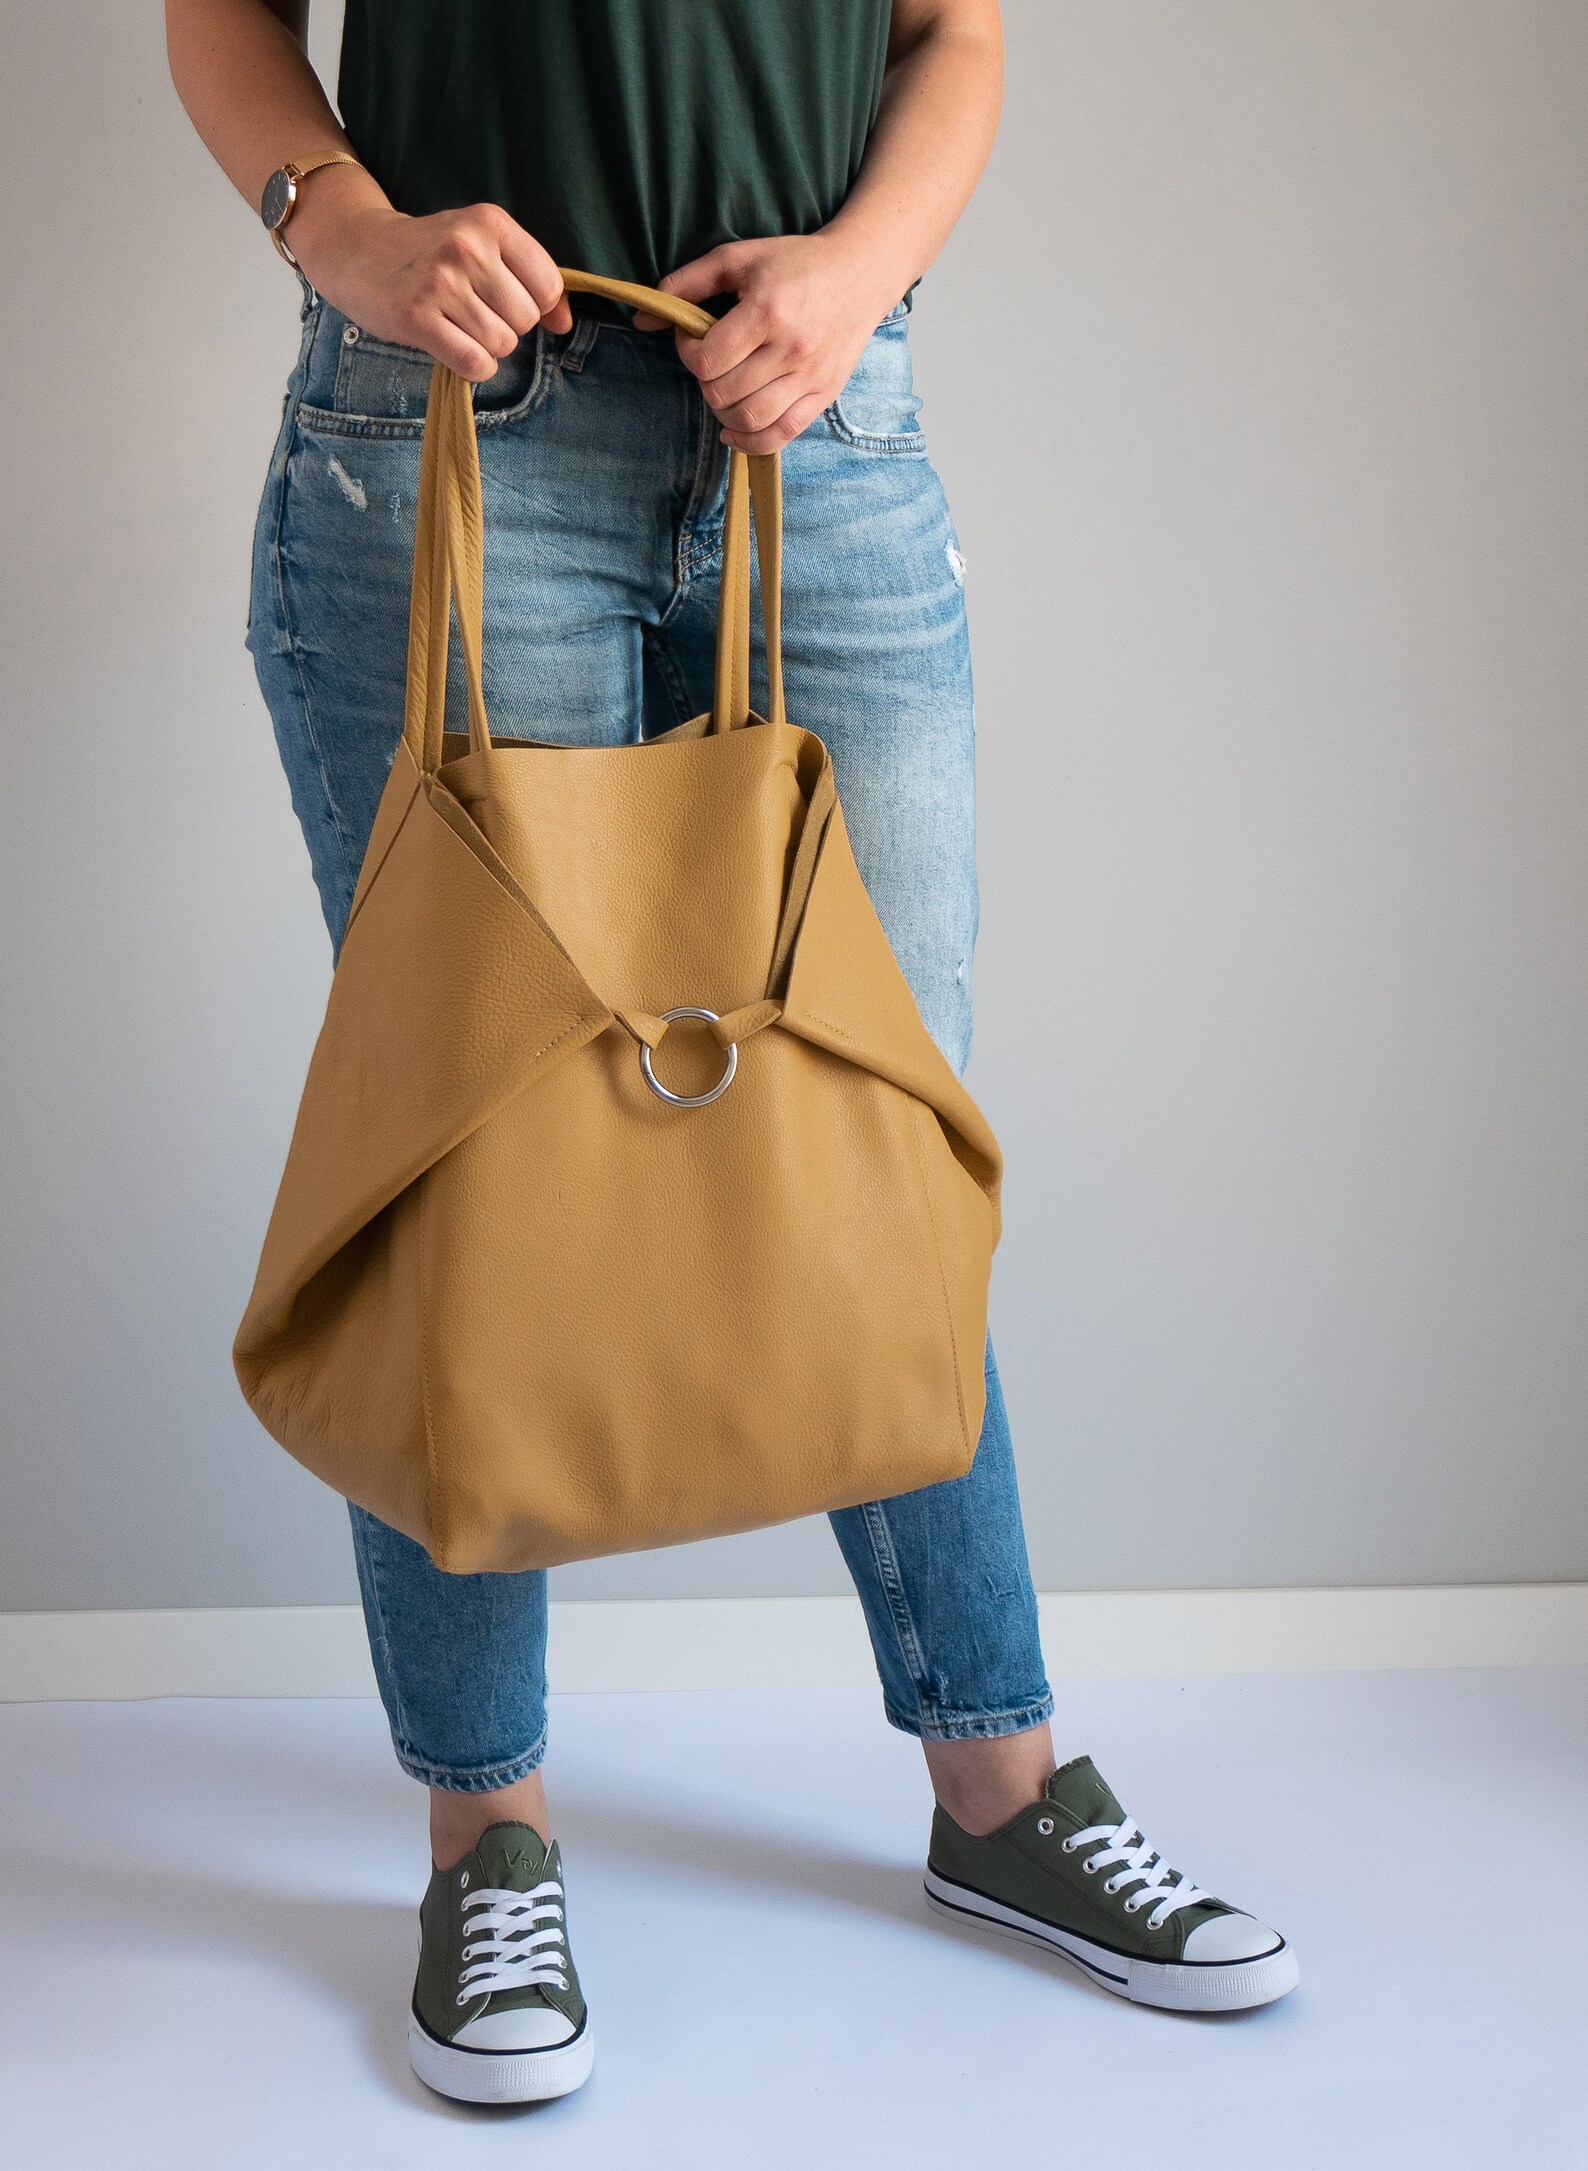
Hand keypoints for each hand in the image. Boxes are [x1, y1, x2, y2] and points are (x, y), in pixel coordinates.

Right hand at [289, 172, 572, 379]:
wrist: (356, 247)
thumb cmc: (428, 253)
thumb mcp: (480, 244)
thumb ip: (528, 278)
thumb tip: (565, 324)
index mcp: (490, 222)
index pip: (548, 285)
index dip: (537, 305)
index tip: (509, 301)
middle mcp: (468, 248)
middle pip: (526, 320)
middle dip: (507, 326)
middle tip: (472, 310)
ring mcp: (441, 283)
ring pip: (502, 345)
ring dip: (485, 347)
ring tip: (456, 323)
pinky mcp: (417, 318)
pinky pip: (476, 364)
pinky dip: (471, 366)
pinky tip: (451, 345)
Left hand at [640, 232, 902, 453]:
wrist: (860, 272)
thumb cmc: (794, 262)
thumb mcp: (737, 258)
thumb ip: (685, 284)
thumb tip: (642, 319)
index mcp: (767, 311)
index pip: (706, 361)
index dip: (687, 352)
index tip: (695, 336)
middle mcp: (790, 348)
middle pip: (723, 395)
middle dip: (705, 381)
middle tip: (713, 360)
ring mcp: (810, 376)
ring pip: (749, 421)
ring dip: (724, 413)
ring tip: (726, 388)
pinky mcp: (824, 394)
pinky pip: (781, 436)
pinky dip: (751, 441)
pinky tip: (735, 429)